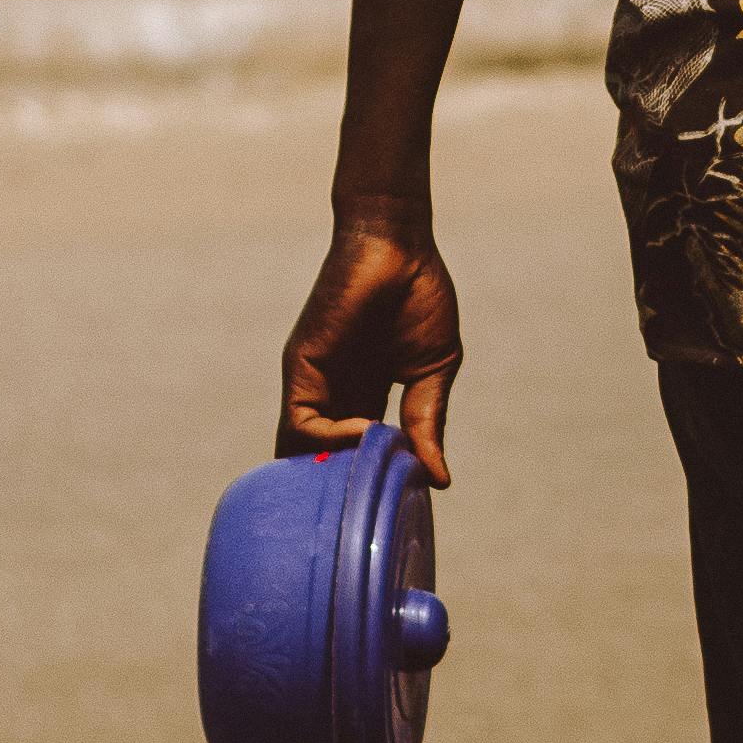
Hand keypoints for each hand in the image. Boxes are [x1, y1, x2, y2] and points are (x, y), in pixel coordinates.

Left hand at [278, 205, 462, 484]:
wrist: (398, 243)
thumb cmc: (419, 294)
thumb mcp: (433, 370)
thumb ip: (429, 422)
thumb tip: (440, 481)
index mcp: (365, 395)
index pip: (360, 457)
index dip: (379, 480)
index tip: (410, 493)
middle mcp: (333, 395)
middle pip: (325, 464)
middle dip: (351, 488)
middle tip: (384, 500)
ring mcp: (314, 384)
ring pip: (303, 454)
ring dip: (339, 470)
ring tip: (379, 467)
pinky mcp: (301, 367)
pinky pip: (301, 423)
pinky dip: (331, 439)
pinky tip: (370, 431)